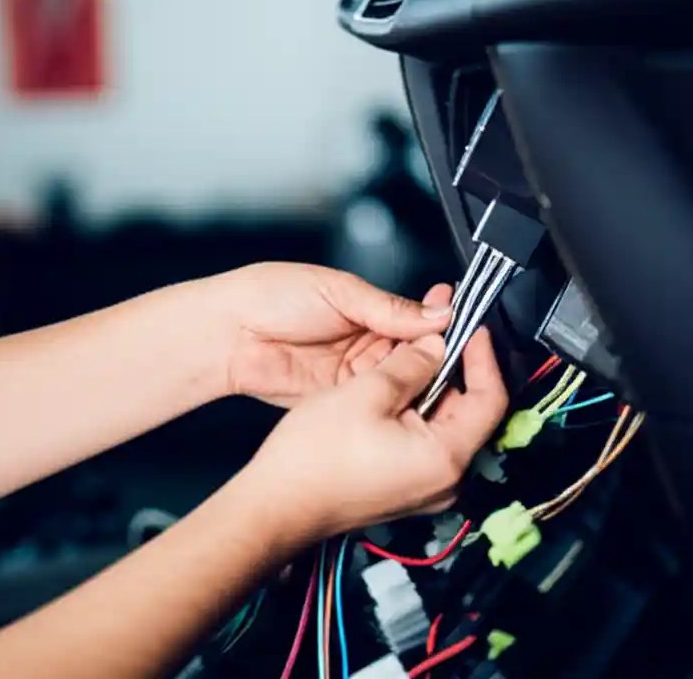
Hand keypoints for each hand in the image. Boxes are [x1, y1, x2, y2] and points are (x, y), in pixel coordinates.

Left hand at [215, 262, 452, 406]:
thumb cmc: (270, 296)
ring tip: (442, 376)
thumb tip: (436, 311)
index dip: (440, 325)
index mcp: (368, 309)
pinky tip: (412, 398)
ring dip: (420, 380)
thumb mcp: (339, 291)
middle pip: (416, 355)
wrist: (228, 333)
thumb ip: (389, 307)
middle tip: (462, 356)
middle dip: (436, 356)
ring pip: (401, 381)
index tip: (465, 326)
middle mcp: (366, 343)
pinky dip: (394, 400)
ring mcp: (354, 373)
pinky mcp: (340, 399)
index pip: (417, 320)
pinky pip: (375, 402)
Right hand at [237, 328, 508, 539]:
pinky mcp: (404, 489)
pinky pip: (423, 441)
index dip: (483, 357)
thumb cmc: (316, 454)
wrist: (275, 507)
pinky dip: (415, 410)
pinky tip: (393, 387)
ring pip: (443, 424)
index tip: (471, 327)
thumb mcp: (367, 392)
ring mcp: (425, 489)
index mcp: (447, 457)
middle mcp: (446, 480)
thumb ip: (411, 364)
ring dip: (430, 387)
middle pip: (468, 412)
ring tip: (411, 353)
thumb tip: (437, 344)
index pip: (491, 400)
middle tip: (436, 332)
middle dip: (453, 369)